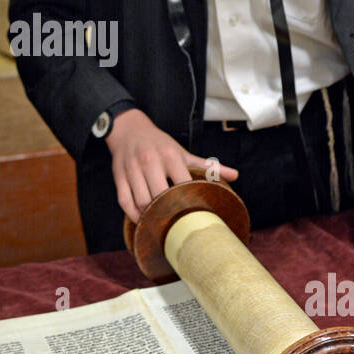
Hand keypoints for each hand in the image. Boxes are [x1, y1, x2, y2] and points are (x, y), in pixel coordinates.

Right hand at [106, 108, 238, 222]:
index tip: (195, 214)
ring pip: (141, 200)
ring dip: (150, 215)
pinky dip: (133, 214)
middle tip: (177, 224)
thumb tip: (235, 176)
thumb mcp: (182, 152)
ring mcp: (132, 170)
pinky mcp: (119, 177)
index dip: (188, 199)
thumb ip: (206, 166)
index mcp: (170, 155)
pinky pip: (125, 201)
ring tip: (159, 223)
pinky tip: (142, 220)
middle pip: (159, 194)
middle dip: (168, 210)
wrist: (129, 130)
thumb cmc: (160, 144)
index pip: (181, 182)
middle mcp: (150, 161)